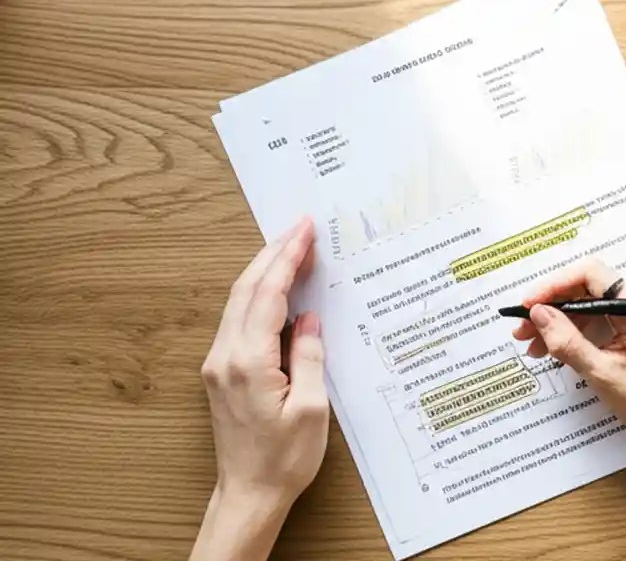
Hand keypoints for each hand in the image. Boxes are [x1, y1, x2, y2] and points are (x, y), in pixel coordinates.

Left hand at [198, 218, 327, 523]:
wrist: (249, 494)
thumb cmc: (283, 459)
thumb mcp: (311, 408)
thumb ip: (309, 356)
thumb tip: (309, 317)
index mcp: (248, 362)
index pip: (268, 294)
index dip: (287, 258)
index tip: (305, 230)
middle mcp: (225, 357)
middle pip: (246, 289)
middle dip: (274, 253)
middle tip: (301, 227)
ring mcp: (218, 363)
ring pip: (239, 301)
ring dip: (265, 271)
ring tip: (292, 248)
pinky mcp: (221, 372)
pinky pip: (239, 319)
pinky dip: (259, 294)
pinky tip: (277, 288)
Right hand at [511, 259, 625, 450]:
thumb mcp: (602, 374)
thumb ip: (567, 341)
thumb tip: (539, 314)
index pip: (589, 274)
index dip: (553, 286)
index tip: (528, 306)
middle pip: (589, 286)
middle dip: (553, 306)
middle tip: (524, 330)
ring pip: (594, 302)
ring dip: (564, 320)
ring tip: (536, 345)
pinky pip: (607, 315)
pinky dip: (582, 328)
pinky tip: (560, 346)